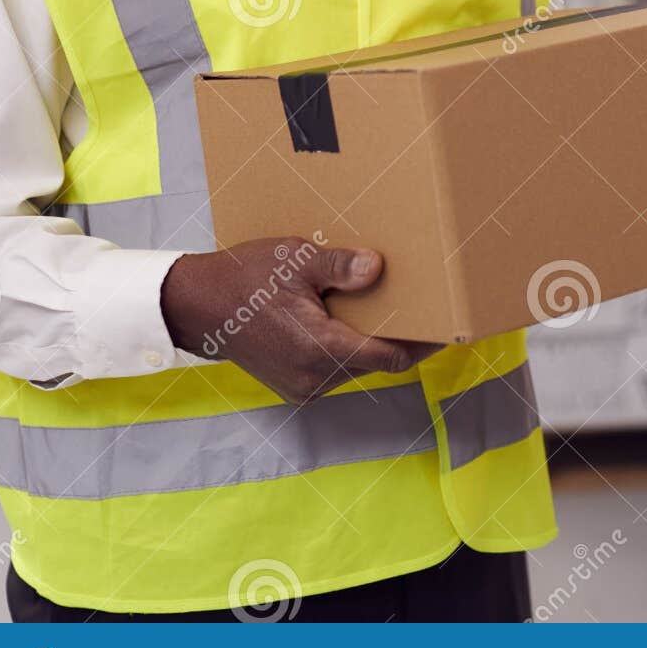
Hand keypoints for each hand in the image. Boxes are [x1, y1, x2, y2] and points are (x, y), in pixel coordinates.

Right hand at [160, 236, 441, 405]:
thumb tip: (377, 268)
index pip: (390, 357)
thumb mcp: (294, 260)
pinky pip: (335, 369)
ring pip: (356, 366)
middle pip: (376, 362)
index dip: (424, 344)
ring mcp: (303, 387)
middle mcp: (315, 378)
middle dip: (397, 335)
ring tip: (383, 305)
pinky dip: (347, 347)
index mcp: (320, 349)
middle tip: (420, 304)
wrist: (198, 306)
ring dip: (370, 340)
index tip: (448, 327)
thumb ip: (338, 267)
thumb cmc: (245, 278)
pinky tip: (348, 317)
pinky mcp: (294, 386)